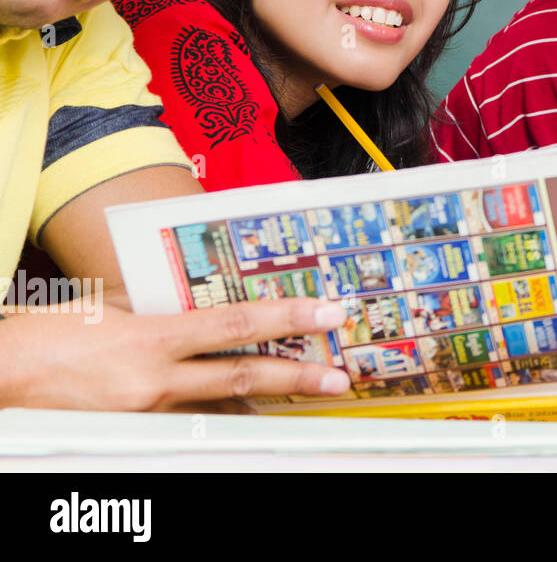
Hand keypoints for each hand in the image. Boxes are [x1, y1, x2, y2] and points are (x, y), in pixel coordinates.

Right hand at [1, 298, 350, 410]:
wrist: (1, 376)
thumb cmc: (50, 335)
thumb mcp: (111, 307)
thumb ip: (162, 307)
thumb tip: (205, 304)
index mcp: (151, 339)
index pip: (235, 324)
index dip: (287, 317)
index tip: (328, 313)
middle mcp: (155, 382)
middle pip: (243, 376)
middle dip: (298, 377)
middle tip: (339, 377)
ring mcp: (147, 415)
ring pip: (222, 408)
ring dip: (263, 401)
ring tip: (301, 396)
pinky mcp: (136, 435)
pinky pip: (190, 424)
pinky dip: (216, 416)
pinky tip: (242, 413)